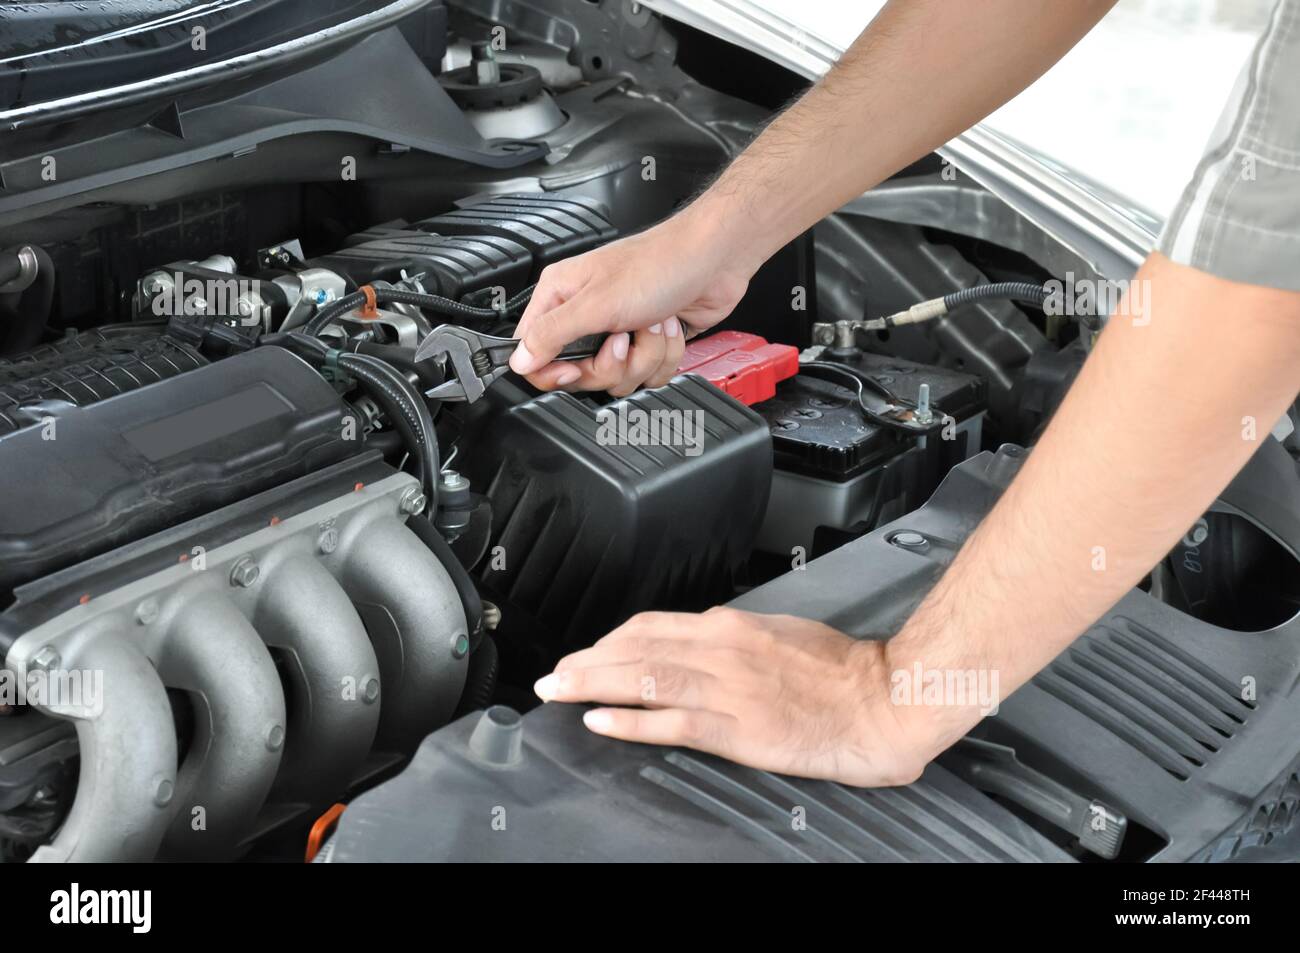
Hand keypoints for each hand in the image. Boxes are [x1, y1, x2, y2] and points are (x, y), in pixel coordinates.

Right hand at [508, 212, 752, 395]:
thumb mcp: (596, 303)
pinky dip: (664, 356)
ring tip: (651, 323)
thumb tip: (519, 360)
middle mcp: (587, 316)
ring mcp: (619, 332)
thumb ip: (552, 334)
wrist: (713, 260)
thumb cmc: (659, 263)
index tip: (574, 370)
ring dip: (645, 357)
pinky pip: (648, 375)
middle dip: (611, 364)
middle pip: (580, 374)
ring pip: (618, 378)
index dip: (553, 371)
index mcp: (562, 298)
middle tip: (623, 338)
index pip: (535, 352)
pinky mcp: (647, 343)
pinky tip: (668, 328)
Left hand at [532, 607, 934, 786]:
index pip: (652, 626)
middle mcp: (722, 649)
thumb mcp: (782, 635)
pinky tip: (600, 722)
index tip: (585, 654)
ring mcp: (728, 688)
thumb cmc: (842, 671)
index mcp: (732, 627)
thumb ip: (737, 640)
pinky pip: (672, 721)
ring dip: (593, 685)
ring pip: (643, 678)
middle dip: (587, 662)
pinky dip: (630, 720)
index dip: (609, 641)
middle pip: (635, 648)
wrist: (884, 698)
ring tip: (559, 693)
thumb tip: (703, 643)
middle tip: (553, 675)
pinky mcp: (739, 728)